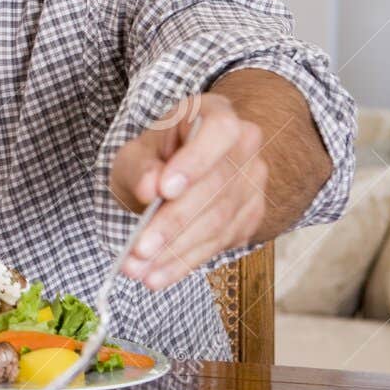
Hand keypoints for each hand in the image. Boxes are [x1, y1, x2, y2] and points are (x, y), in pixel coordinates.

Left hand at [109, 93, 268, 290]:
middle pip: (216, 188)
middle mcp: (245, 146)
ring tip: (139, 270)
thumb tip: (150, 186)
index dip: (195, 161)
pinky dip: (185, 262)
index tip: (164, 190)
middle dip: (173, 224)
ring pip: (218, 222)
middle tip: (139, 250)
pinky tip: (157, 275)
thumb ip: (139, 166)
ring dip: (176, 252)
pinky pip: (220, 244)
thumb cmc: (153, 158)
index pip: (219, 132)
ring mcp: (254, 183)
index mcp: (216, 114)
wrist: (173, 175)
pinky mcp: (251, 216)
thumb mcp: (135, 154)